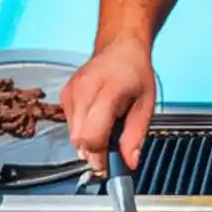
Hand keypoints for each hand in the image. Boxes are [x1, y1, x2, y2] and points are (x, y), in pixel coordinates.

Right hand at [61, 34, 156, 171]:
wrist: (120, 47)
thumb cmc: (135, 73)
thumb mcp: (146, 105)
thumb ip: (136, 136)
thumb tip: (129, 163)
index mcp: (107, 92)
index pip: (92, 136)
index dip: (100, 156)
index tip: (109, 165)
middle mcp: (84, 91)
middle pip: (79, 140)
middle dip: (94, 152)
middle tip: (111, 149)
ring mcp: (71, 92)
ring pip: (73, 135)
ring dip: (89, 140)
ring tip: (107, 126)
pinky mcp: (65, 95)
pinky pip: (70, 125)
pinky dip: (83, 129)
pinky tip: (97, 118)